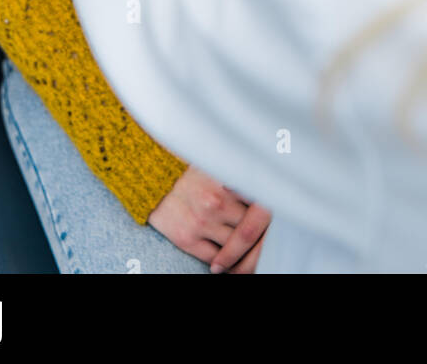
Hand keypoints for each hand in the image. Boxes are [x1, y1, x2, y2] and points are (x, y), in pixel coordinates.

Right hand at [147, 165, 270, 270]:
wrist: (150, 176)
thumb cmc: (190, 169)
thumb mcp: (219, 164)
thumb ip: (243, 176)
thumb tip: (271, 187)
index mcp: (229, 180)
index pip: (261, 207)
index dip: (270, 218)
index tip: (275, 222)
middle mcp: (218, 202)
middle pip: (251, 229)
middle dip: (259, 237)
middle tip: (266, 242)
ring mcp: (202, 222)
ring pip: (234, 247)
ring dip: (242, 252)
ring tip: (248, 252)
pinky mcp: (187, 239)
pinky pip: (214, 259)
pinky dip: (224, 262)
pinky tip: (229, 259)